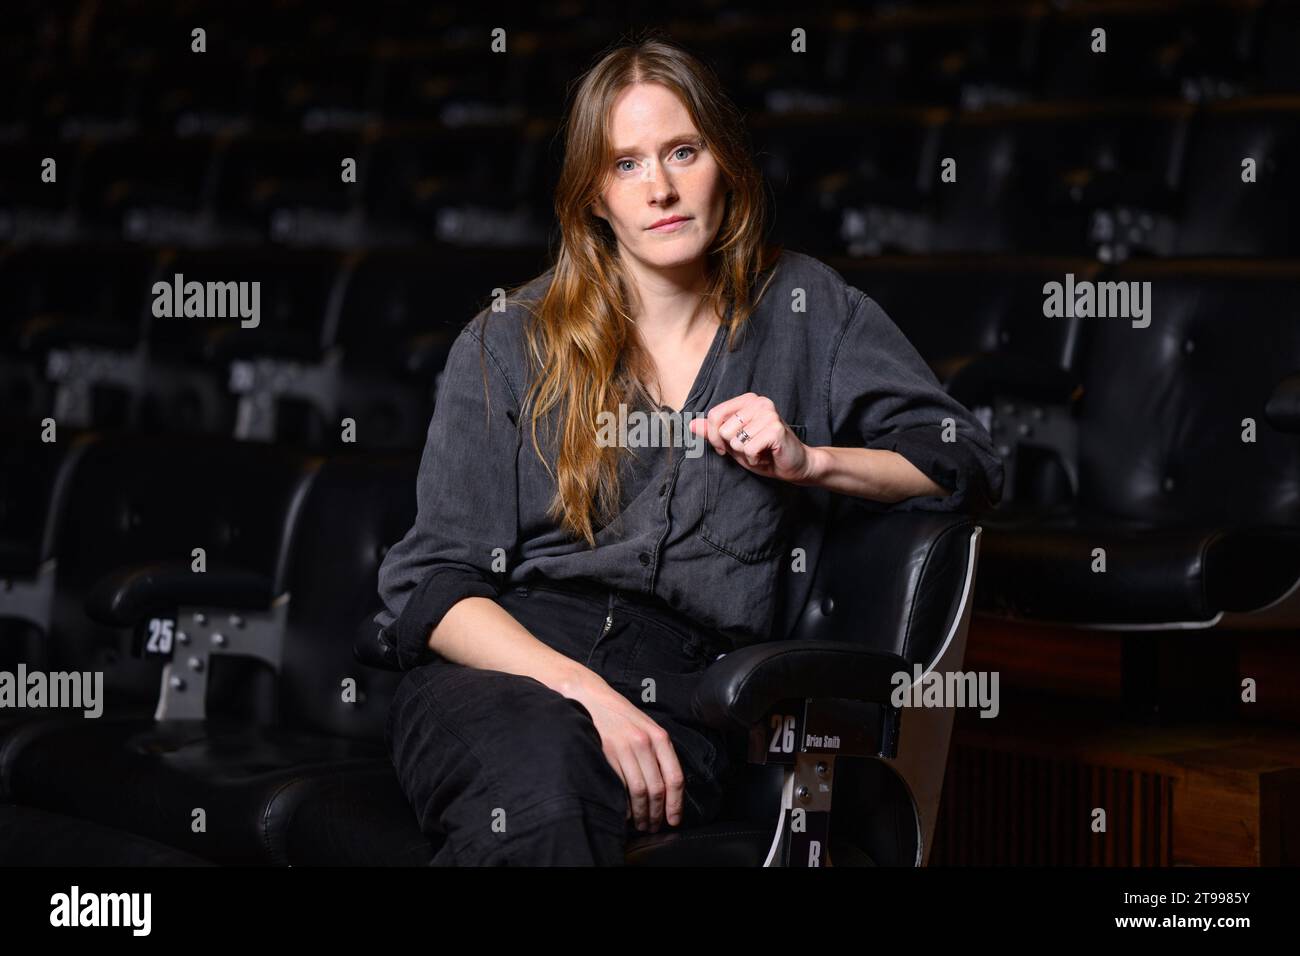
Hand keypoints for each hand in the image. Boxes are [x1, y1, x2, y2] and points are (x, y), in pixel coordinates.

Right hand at [560, 668, 684, 832]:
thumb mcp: (646, 727)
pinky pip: (619, 786)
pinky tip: (623, 812)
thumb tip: (666, 789)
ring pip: (639, 791)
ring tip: (639, 823)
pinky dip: (622, 805)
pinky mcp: (605, 753)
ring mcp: (624, 748)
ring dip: (641, 813)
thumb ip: (658, 752)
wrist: (590, 697)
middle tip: (653, 826)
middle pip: (657, 789)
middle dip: (656, 814)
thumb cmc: (619, 715)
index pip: (675, 778)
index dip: (676, 804)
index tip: (674, 820)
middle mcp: (644, 743)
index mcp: (659, 737)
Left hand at [688, 392, 816, 483]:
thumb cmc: (764, 452)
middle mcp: (759, 402)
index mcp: (748, 401)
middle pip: (723, 430)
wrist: (795, 465)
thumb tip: (691, 424)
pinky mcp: (775, 429)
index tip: (725, 448)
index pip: (714, 415)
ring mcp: (768, 414)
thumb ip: (713, 432)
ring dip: (746, 454)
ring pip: (735, 441)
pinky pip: (749, 449)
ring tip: (761, 451)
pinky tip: (767, 455)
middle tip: (752, 448)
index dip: (714, 437)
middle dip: (733, 447)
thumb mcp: (733, 442)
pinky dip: (755, 459)